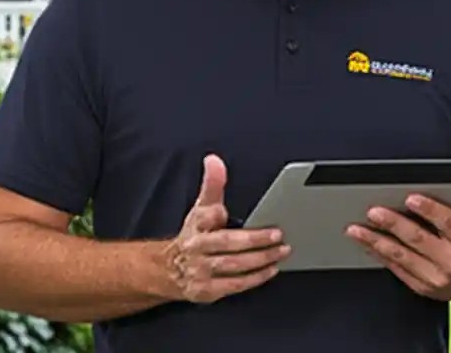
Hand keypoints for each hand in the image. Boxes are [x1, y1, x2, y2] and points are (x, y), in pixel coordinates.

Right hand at [162, 154, 288, 303]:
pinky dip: (254, 279)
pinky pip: (234, 285)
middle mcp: (197, 249)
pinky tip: (271, 270)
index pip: (210, 217)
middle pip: (228, 244)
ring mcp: (200, 272)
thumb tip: (214, 160)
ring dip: (260, 260)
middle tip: (279, 235)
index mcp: (197, 226)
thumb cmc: (194, 235)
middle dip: (255, 240)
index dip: (218, 212)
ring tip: (281, 252)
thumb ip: (213, 185)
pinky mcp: (206, 291)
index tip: (232, 210)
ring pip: (234, 266)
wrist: (169, 270)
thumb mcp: (201, 207)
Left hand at [346, 195, 450, 303]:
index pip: (448, 223)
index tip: (411, 198)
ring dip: (376, 241)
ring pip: (401, 256)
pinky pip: (397, 269)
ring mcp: (436, 277)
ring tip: (357, 230)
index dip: (429, 210)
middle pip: (418, 239)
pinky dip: (379, 255)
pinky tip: (367, 244)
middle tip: (374, 212)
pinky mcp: (423, 287)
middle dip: (393, 224)